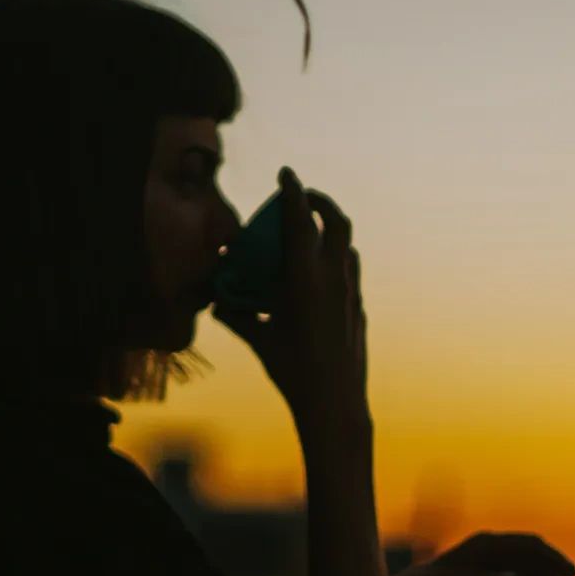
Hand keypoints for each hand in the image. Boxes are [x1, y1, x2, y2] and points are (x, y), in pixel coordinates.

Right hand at [212, 168, 367, 444]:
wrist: (335, 403)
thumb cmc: (292, 372)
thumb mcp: (260, 341)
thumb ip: (237, 316)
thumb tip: (215, 303)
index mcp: (305, 280)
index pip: (300, 222)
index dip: (293, 192)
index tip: (286, 172)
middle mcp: (333, 279)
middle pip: (336, 221)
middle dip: (320, 201)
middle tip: (302, 196)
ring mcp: (351, 292)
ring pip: (347, 245)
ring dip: (330, 230)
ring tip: (311, 232)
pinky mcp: (359, 307)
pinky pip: (350, 270)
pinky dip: (336, 258)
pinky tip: (321, 273)